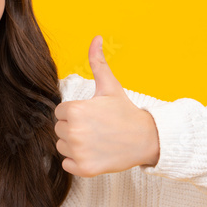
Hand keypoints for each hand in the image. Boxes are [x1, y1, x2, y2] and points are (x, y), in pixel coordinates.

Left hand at [54, 35, 159, 176]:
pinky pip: (67, 164)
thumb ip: (98, 62)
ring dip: (74, 145)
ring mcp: (78, 152)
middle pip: (59, 130)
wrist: (146, 139)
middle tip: (96, 128)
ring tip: (96, 140)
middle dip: (74, 128)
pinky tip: (94, 153)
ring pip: (62, 146)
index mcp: (74, 111)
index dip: (75, 113)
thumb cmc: (125, 112)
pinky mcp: (83, 169)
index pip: (60, 113)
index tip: (92, 115)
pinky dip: (78, 161)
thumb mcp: (110, 86)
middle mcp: (74, 132)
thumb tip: (96, 38)